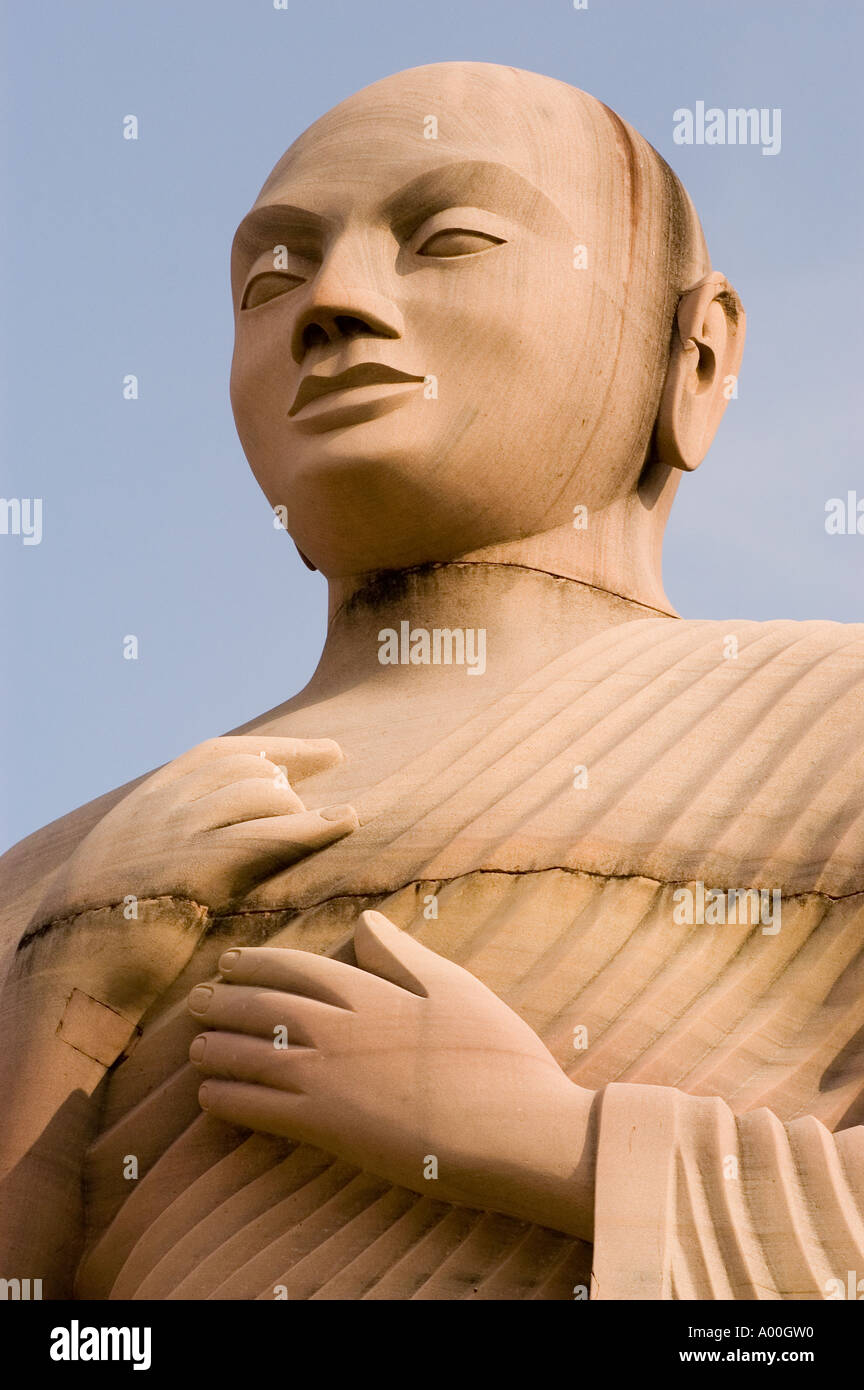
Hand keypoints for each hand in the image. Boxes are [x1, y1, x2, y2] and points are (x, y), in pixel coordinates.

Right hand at [36, 736, 357, 922]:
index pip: (219, 753)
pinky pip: (269, 833)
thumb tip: (218, 829)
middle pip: (247, 767)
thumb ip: (167, 836)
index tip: (323, 752)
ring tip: (327, 823)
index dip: (278, 749)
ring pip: (261, 794)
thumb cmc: (104, 927)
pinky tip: (344, 822)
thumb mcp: (131, 862)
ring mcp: (180, 832)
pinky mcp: (199, 867)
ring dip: (301, 807)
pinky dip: (314, 824)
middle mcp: (164, 805)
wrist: (70, 963)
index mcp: (147, 800)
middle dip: (295, 772)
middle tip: (326, 787)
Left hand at [188, 911, 596, 1238]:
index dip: (259, 963)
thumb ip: (401, 954)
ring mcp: (331, 1079)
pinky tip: (210, 1096)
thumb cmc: (496, 1056)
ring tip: (193, 1046)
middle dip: (225, 1000)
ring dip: (217, 1048)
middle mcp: (340, 1029)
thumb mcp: (456, 988)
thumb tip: (362, 921)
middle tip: (197, 999)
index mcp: (372, 992)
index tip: (231, 962)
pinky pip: (262, 1109)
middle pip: (265, 1007)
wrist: (512, 1128)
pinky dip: (229, 1098)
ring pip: (254, 1055)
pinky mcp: (330, 1128)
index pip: (298, 967)